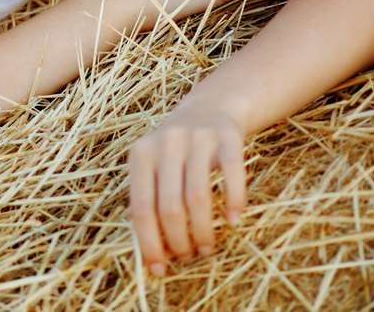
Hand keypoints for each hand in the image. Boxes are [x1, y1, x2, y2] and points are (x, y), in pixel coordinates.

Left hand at [127, 104, 245, 274]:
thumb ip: (148, 199)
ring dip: (204, 230)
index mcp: (141, 153)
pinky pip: (232, 174)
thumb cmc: (177, 150)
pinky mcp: (228, 135)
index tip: (159, 268)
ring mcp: (197, 137)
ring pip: (198, 196)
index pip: (140, 207)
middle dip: (179, 240)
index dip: (149, 242)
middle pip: (169, 206)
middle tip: (189, 256)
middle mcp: (166, 141)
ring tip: (208, 246)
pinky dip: (234, 201)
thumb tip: (150, 255)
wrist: (210, 105)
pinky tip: (234, 221)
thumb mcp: (153, 165)